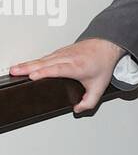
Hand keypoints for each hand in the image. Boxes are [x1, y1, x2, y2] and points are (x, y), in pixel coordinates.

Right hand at [9, 38, 125, 114]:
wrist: (106, 45)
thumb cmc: (102, 63)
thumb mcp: (100, 87)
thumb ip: (89, 101)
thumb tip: (77, 109)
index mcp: (77, 67)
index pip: (58, 69)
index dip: (44, 72)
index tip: (33, 76)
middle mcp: (67, 58)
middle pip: (44, 63)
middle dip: (28, 67)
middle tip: (14, 71)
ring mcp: (62, 54)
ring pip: (42, 59)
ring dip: (27, 64)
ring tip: (14, 69)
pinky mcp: (59, 52)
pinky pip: (44, 57)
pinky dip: (33, 61)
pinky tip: (25, 66)